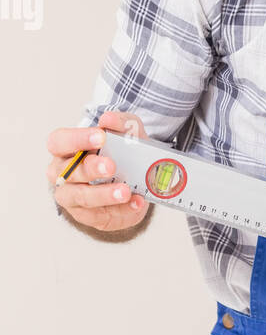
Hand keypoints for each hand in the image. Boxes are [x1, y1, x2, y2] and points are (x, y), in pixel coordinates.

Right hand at [47, 110, 150, 233]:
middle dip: (90, 169)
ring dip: (103, 194)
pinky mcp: (86, 216)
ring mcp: (71, 197)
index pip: (59, 141)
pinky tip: (136, 202)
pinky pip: (100, 214)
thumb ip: (122, 124)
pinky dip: (121, 209)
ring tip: (125, 191)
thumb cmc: (121, 154)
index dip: (77, 139)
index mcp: (65, 149)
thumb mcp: (127, 135)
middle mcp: (61, 173)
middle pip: (68, 171)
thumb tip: (109, 118)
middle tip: (111, 166)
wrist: (133, 184)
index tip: (101, 136)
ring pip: (80, 197)